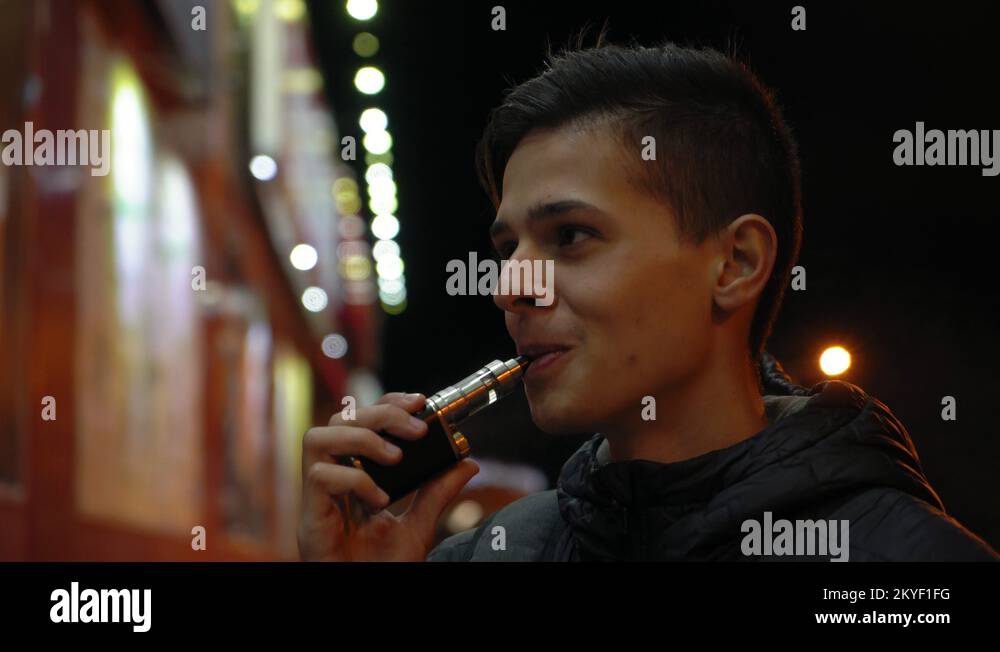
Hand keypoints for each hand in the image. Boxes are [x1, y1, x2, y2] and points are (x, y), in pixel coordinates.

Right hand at [297, 392, 479, 560]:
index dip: (385, 404)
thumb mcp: (419, 524)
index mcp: (352, 474)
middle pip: (338, 419)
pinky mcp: (309, 518)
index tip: (418, 402)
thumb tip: (468, 463)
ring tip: (394, 458)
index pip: (359, 419)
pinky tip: (379, 500)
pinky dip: (354, 481)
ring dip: (360, 438)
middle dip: (379, 414)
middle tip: (415, 430)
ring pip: (317, 437)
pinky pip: (319, 477)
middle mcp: (331, 479)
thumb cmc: (382, 567)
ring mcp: (316, 498)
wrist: (364, 596)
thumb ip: (437, 492)